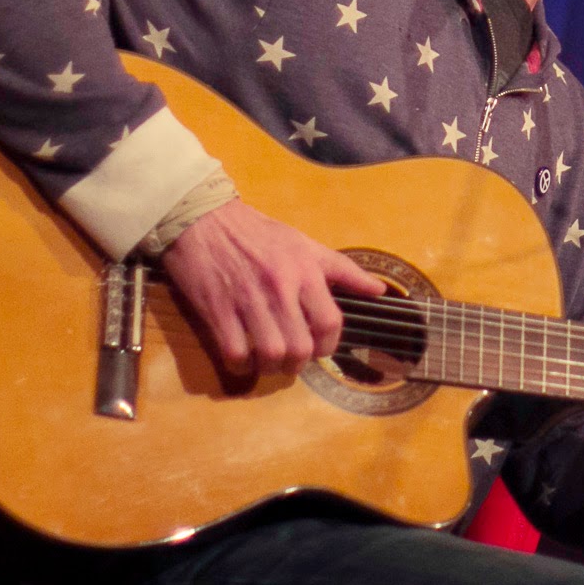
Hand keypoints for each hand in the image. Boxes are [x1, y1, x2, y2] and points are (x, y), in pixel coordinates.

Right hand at [162, 199, 384, 375]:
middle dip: (300, 363)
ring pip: (271, 354)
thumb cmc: (259, 232)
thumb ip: (343, 270)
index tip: (319, 347)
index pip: (330, 323)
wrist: (204, 218)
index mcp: (305, 270)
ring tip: (269, 360)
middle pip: (301, 347)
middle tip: (292, 359)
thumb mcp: (306, 244)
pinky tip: (243, 356)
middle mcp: (280, 287)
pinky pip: (235, 353)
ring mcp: (247, 300)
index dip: (329, 346)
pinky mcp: (216, 309)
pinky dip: (241, 365)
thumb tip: (379, 290)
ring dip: (272, 367)